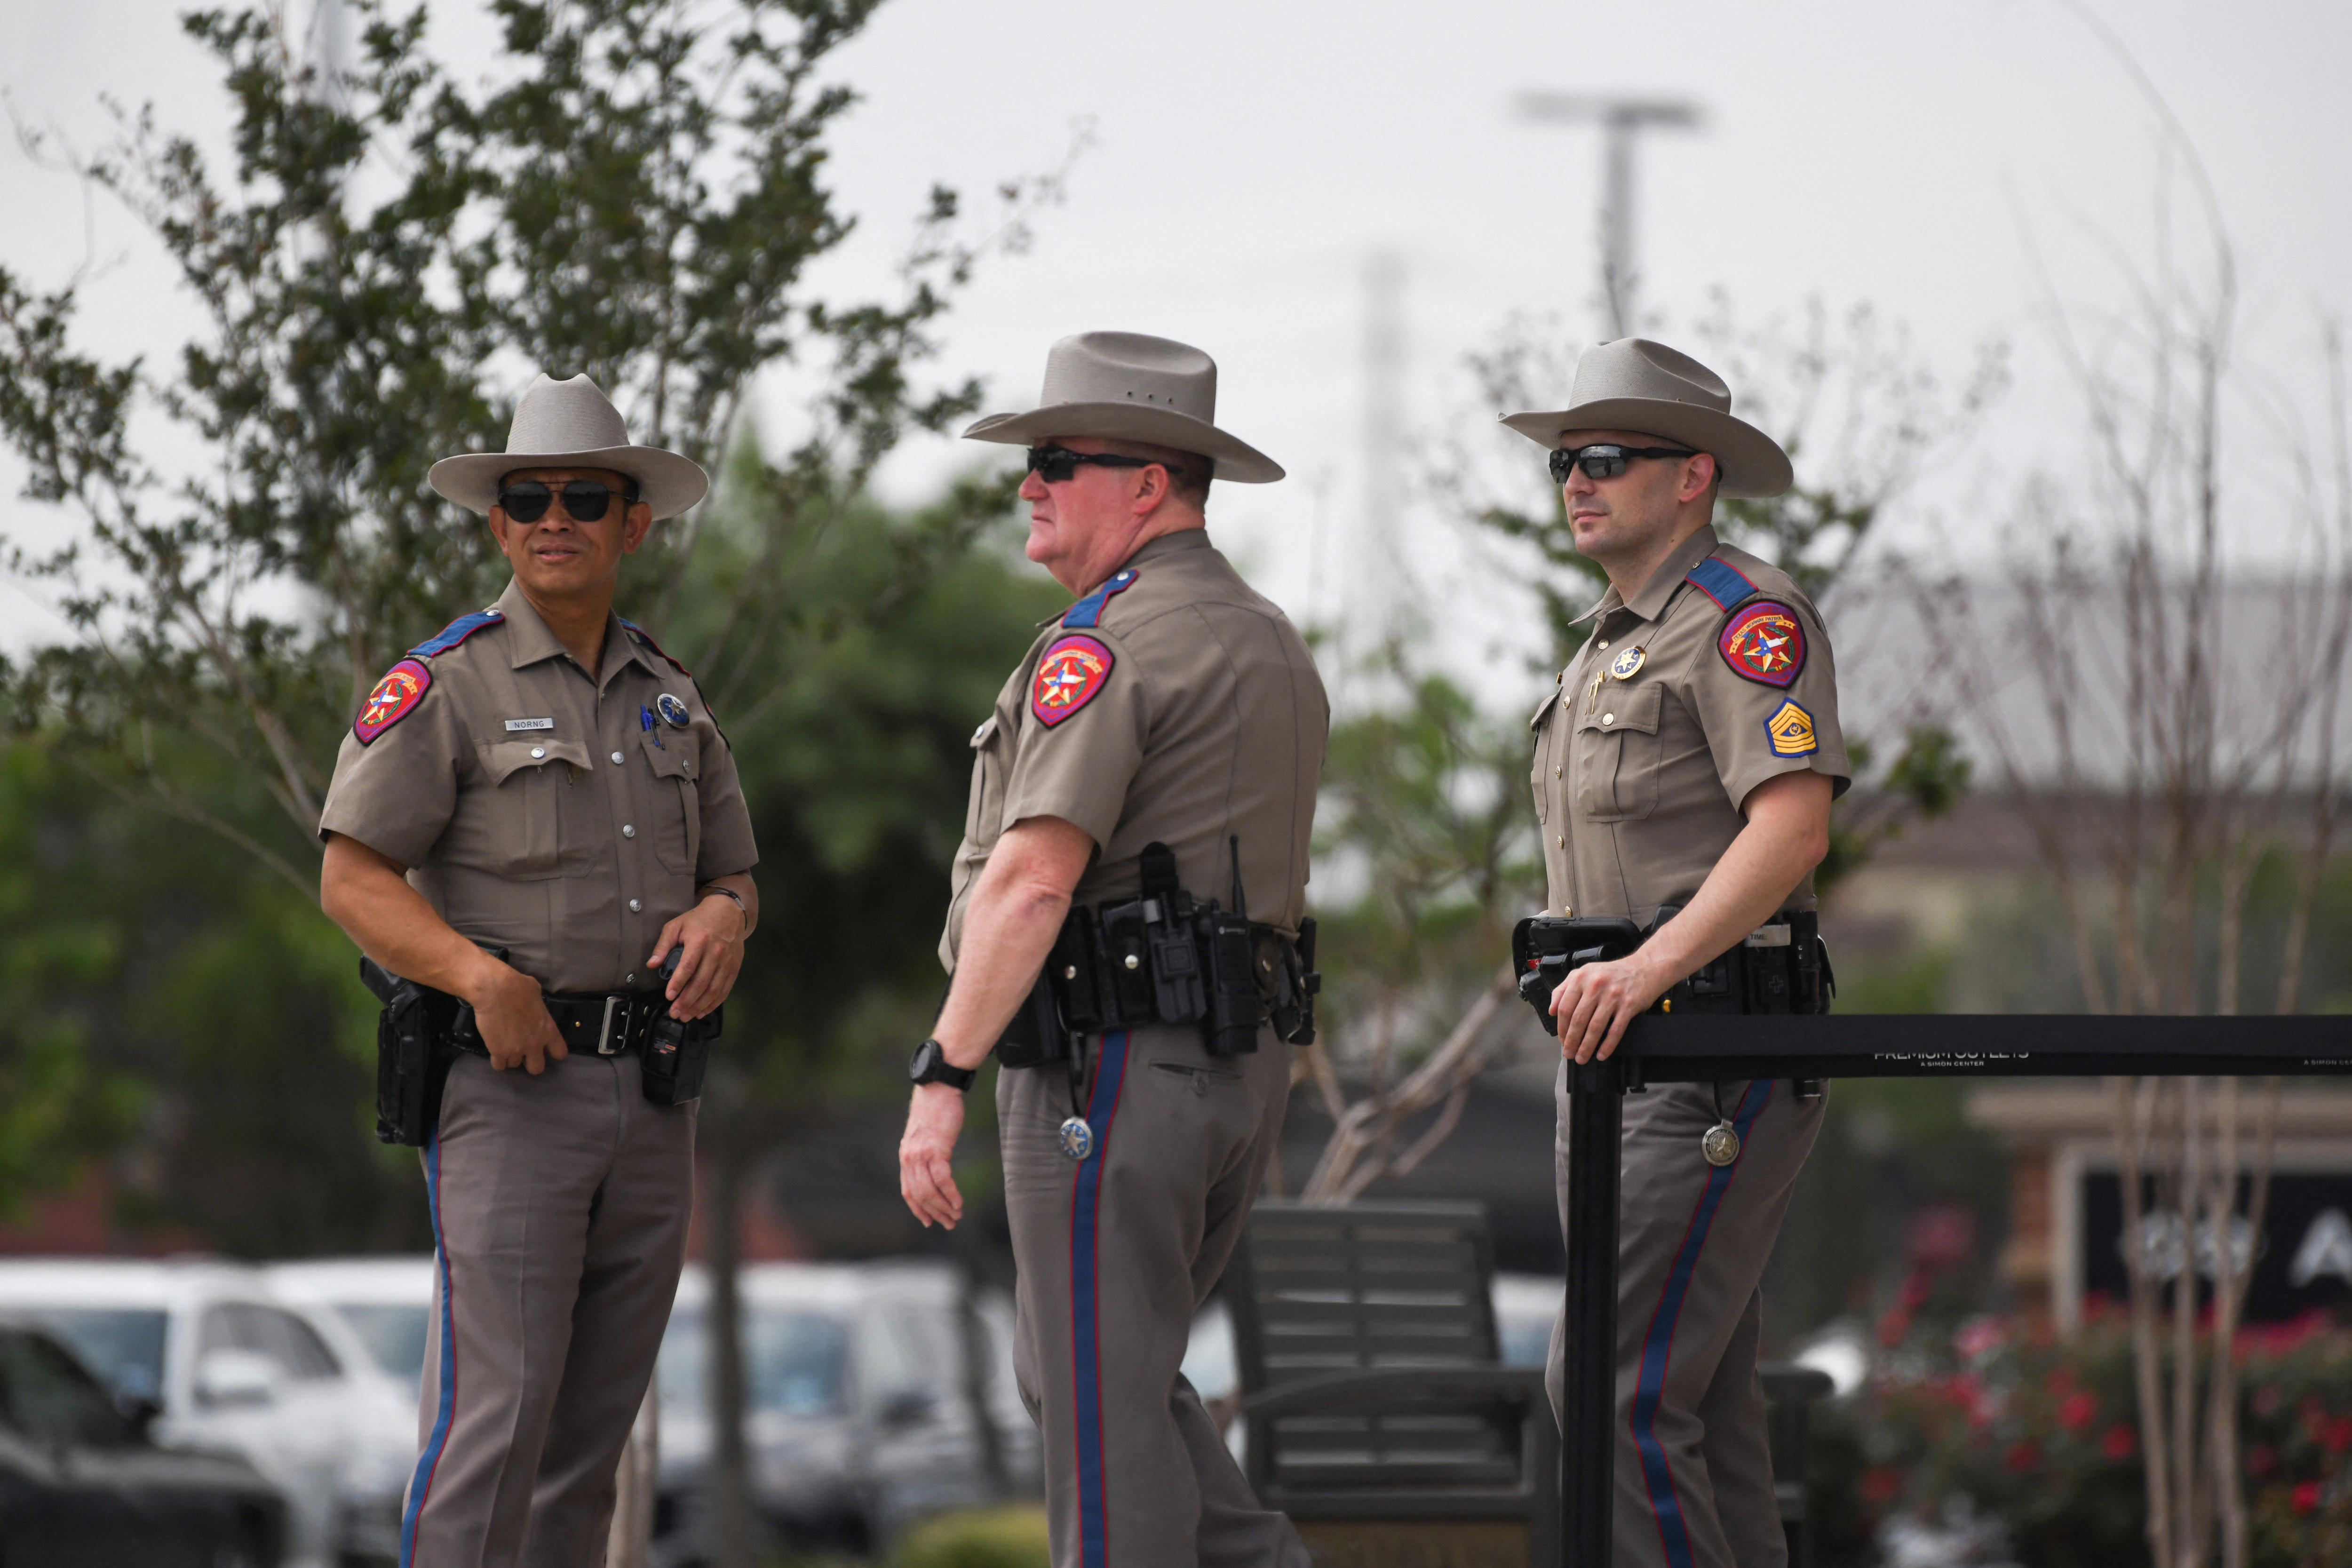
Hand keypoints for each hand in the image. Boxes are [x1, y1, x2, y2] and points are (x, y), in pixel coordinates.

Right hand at [470, 959, 566, 1074]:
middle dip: (530, 1061)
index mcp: (548, 1030)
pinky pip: (499, 1066)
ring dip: (510, 1056)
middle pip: (537, 1068)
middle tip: (522, 1050)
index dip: (551, 1052)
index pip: (560, 1053)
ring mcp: (516, 1050)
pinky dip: (497, 1060)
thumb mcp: (537, 995)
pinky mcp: (498, 1051)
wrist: (496, 990)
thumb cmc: (518, 986)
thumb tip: (535, 1007)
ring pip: (514, 1065)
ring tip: (505, 1043)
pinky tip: (495, 1048)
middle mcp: (535, 1044)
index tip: (544, 1047)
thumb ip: (539, 1008)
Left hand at [650, 895, 745, 1021]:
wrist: (728, 912)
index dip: (678, 983)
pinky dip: (714, 1003)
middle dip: (687, 1001)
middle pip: (701, 982)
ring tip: (686, 1015)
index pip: (688, 966)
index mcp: (699, 940)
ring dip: (699, 1006)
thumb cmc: (699, 920)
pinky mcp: (734, 967)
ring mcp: (727, 961)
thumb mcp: (676, 926)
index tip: (669, 996)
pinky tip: (702, 1011)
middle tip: (675, 1012)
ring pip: (713, 989)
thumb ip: (663, 945)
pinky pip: (724, 990)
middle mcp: (716, 952)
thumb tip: (652, 964)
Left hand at [898, 1084, 966, 1229]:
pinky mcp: (936, 1149)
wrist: (937, 1089)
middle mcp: (909, 1158)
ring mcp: (921, 1155)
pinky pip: (943, 1179)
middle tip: (949, 1224)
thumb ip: (924, 1153)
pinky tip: (959, 1202)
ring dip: (944, 1207)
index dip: (918, 1209)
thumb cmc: (935, 1110)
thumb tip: (931, 1166)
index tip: (928, 1221)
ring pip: (930, 1191)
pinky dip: (951, 1194)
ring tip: (956, 1216)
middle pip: (919, 1196)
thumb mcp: (923, 1135)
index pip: (908, 1192)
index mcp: (905, 1157)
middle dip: (934, 1213)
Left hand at [1550, 951, 1672, 1065]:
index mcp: (1580, 978)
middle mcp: (1595, 985)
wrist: (1644, 968)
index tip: (1562, 1041)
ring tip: (1582, 1058)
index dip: (1562, 1028)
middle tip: (1569, 1054)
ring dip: (1587, 1046)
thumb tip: (1551, 1010)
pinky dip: (1607, 1045)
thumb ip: (1563, 989)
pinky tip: (1601, 1055)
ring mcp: (1613, 995)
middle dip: (1572, 1041)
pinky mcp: (1629, 1005)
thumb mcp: (1584, 973)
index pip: (1565, 1008)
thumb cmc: (1612, 974)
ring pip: (1595, 1027)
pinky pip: (1615, 1030)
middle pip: (1578, 1019)